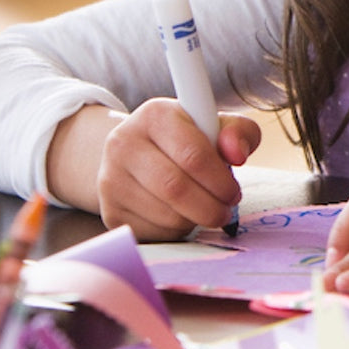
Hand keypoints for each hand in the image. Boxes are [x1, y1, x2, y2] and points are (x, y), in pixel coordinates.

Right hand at [93, 99, 259, 239]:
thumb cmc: (186, 141)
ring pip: (166, 215)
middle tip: (225, 210)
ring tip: (204, 210)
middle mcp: (123, 143)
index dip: (220, 181)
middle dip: (210, 207)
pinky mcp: (110, 211)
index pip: (193, 155)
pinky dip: (175, 232)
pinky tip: (181, 216)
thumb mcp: (215, 127)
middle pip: (176, 188)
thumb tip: (237, 154)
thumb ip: (238, 133)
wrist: (136, 156)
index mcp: (154, 115)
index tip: (233, 192)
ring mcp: (111, 179)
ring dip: (195, 220)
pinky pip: (152, 233)